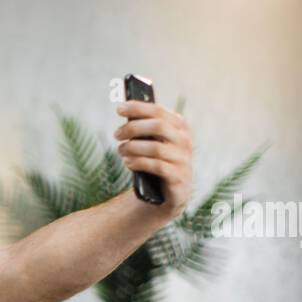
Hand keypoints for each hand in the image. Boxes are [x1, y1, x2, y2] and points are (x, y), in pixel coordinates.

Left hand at [113, 101, 192, 219]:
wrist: (167, 193)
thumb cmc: (157, 160)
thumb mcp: (153, 141)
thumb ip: (144, 127)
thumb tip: (124, 109)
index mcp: (180, 126)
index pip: (159, 111)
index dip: (138, 108)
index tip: (119, 108)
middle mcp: (185, 140)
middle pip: (158, 126)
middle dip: (133, 128)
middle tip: (116, 134)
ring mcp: (183, 159)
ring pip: (156, 148)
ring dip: (133, 148)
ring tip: (120, 151)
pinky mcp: (178, 177)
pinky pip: (157, 166)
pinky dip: (139, 163)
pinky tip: (128, 163)